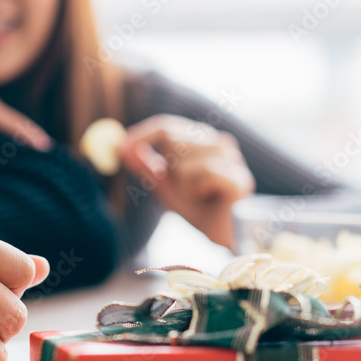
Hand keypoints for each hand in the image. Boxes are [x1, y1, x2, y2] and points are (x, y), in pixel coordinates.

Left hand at [119, 114, 254, 248]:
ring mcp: (233, 159)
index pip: (167, 125)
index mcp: (203, 139)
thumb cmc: (198, 208)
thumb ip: (146, 166)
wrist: (225, 235)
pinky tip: (209, 200)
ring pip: (184, 162)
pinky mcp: (239, 178)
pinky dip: (197, 191)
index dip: (142, 134)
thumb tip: (121, 146)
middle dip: (164, 167)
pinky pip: (203, 175)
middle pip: (172, 139)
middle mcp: (220, 142)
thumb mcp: (166, 186)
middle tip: (177, 188)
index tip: (122, 145)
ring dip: (182, 185)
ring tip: (198, 196)